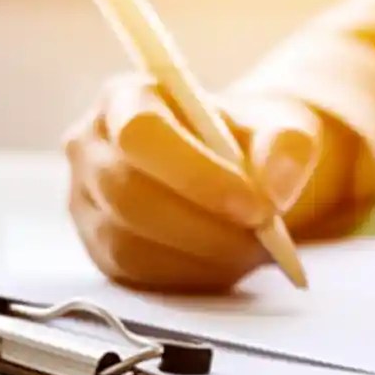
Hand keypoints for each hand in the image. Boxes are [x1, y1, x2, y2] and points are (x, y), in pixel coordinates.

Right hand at [65, 74, 321, 291]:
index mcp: (126, 98)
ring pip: (130, 243)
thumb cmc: (252, 142)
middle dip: (201, 225)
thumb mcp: (284, 129)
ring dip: (200, 255)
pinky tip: (226, 262)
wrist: (241, 172)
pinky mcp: (101, 249)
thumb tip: (273, 190)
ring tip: (252, 249)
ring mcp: (87, 202)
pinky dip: (190, 275)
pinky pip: (137, 275)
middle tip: (261, 239)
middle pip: (126, 194)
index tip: (255, 205)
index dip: (196, 174)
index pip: (141, 133)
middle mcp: (91, 147)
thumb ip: (286, 148)